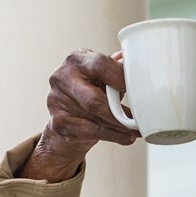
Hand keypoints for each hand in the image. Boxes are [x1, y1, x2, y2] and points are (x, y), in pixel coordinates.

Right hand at [20, 49, 138, 180]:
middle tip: (138, 119)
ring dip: (120, 126)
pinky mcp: (59, 122)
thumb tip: (135, 68)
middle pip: (95, 98)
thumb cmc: (88, 93)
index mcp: (76, 60)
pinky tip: (126, 137)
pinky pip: (92, 130)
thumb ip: (115, 72)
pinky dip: (113, 135)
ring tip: (135, 129)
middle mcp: (62, 77)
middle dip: (120, 112)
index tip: (136, 90)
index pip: (100, 64)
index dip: (120, 78)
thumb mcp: (101, 77)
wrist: (65, 118)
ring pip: (95, 117)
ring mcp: (57, 100)